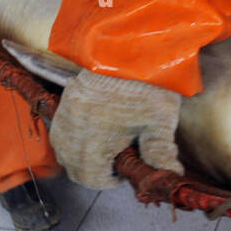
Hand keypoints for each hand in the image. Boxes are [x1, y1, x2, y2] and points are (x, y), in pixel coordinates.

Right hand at [49, 70, 183, 189]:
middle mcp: (73, 134)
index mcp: (94, 144)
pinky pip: (60, 131)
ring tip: (105, 145)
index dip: (111, 180)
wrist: (125, 50)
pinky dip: (72, 138)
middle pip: (75, 168)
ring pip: (64, 151)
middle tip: (117, 158)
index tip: (125, 168)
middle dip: (95, 170)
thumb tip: (170, 174)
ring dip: (81, 155)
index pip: (92, 179)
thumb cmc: (145, 86)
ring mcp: (65, 116)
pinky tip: (92, 129)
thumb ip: (160, 153)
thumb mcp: (159, 122)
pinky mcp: (64, 101)